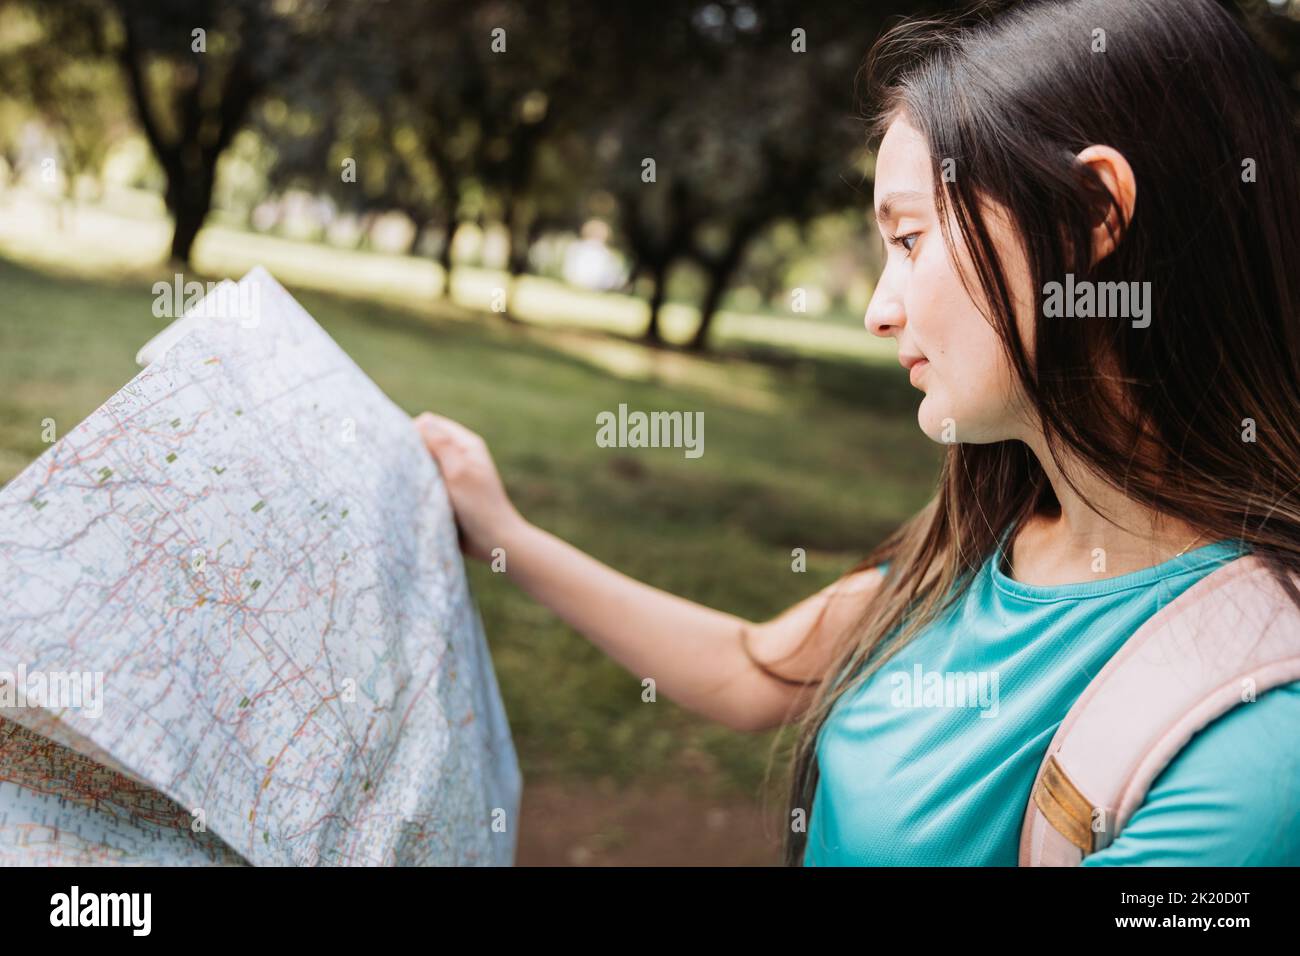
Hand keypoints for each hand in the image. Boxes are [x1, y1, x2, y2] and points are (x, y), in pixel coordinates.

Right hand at [413, 411, 525, 562]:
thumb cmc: (480, 506)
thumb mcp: (459, 471)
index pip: (429, 424)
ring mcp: (452, 475)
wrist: (495, 542)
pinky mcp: (445, 494)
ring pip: (422, 464)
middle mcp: (458, 456)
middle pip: (424, 443)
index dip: (412, 432)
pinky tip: (407, 494)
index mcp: (465, 444)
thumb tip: (419, 422)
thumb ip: (441, 445)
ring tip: (401, 481)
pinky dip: (415, 486)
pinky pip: (424, 483)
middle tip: (398, 467)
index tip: (401, 451)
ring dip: (411, 470)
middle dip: (409, 451)